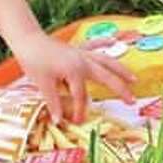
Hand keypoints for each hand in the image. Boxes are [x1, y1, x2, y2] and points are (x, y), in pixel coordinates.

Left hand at [11, 31, 136, 123]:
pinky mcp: (77, 49)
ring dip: (120, 69)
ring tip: (134, 79)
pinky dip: (103, 42)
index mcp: (75, 71)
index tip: (77, 122)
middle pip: (106, 77)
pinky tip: (113, 41)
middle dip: (120, 89)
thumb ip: (54, 103)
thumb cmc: (34, 61)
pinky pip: (94, 45)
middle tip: (132, 101)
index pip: (81, 96)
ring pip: (106, 61)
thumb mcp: (43, 84)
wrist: (28, 40)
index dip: (80, 111)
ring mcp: (82, 54)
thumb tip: (58, 121)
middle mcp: (83, 62)